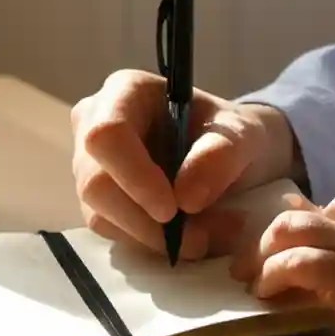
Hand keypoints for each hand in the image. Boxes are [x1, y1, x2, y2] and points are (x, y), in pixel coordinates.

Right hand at [70, 69, 301, 260]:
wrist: (231, 156)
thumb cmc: (232, 134)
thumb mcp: (244, 136)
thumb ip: (220, 157)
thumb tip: (185, 198)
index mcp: (125, 92)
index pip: (107, 135)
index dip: (133, 176)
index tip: (171, 210)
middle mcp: (94, 125)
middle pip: (95, 181)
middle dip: (145, 219)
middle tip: (199, 237)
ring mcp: (90, 165)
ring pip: (100, 213)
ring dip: (153, 237)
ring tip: (206, 236)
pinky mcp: (97, 200)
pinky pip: (111, 231)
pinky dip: (151, 243)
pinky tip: (187, 237)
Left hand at [231, 192, 334, 335]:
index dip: (320, 225)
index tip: (303, 245)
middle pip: (313, 210)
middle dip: (281, 234)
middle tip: (262, 259)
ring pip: (290, 225)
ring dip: (263, 250)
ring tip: (251, 273)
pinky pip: (289, 263)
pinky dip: (270, 276)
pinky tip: (265, 292)